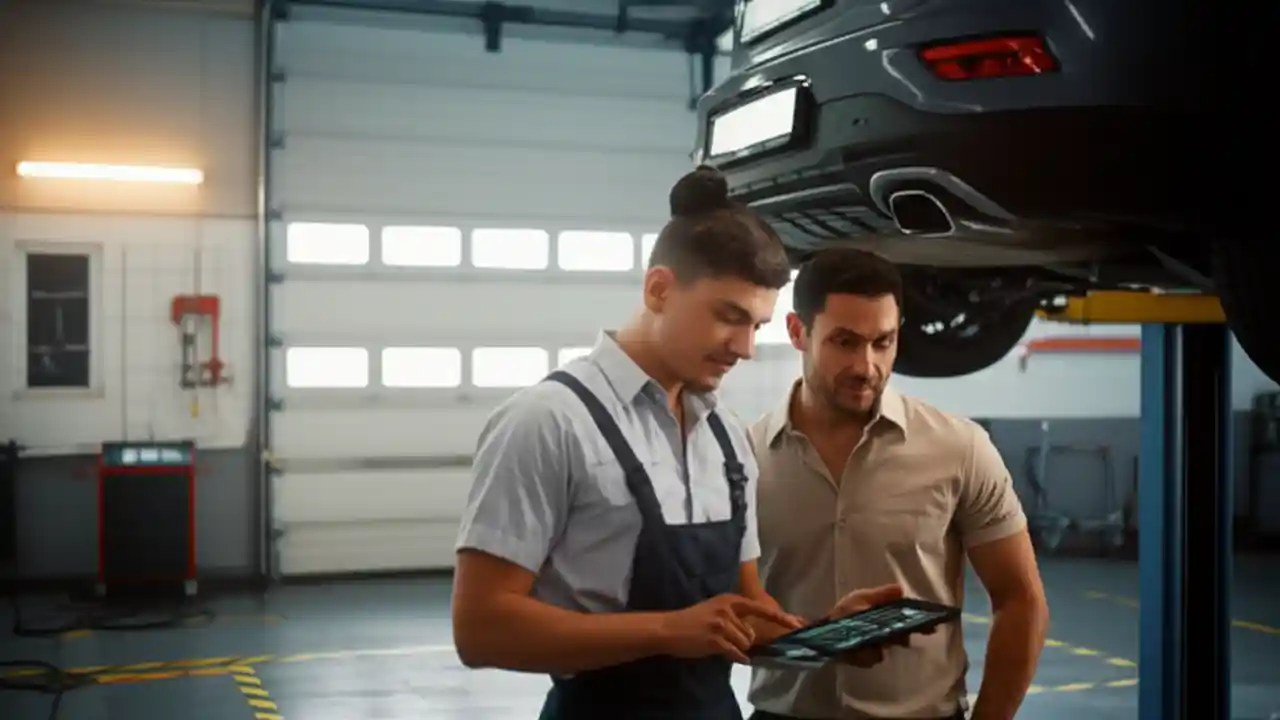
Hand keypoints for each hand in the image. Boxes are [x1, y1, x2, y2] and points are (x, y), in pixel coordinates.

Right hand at [659, 594, 805, 663]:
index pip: (760, 608)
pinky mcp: (716, 640)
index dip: (779, 618)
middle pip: (751, 634)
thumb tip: (752, 636)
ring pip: (745, 645)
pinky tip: (722, 653)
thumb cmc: (692, 620)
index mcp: (730, 600)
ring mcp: (722, 625)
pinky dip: (734, 657)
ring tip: (717, 643)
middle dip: (742, 641)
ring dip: (735, 649)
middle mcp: (728, 610)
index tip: (796, 624)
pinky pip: (736, 654)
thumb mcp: (715, 610)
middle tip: (722, 638)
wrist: (669, 629)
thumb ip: (734, 618)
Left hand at [821, 583, 931, 667]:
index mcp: (885, 618)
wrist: (823, 631)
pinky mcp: (864, 660)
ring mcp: (874, 650)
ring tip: (868, 638)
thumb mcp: (861, 598)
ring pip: (886, 650)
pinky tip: (857, 647)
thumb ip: (881, 595)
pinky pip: (871, 659)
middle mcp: (884, 635)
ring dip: (879, 644)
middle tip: (901, 635)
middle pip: (901, 638)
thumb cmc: (843, 612)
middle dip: (902, 636)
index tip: (932, 625)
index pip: (908, 621)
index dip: (921, 623)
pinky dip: (865, 653)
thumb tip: (901, 589)